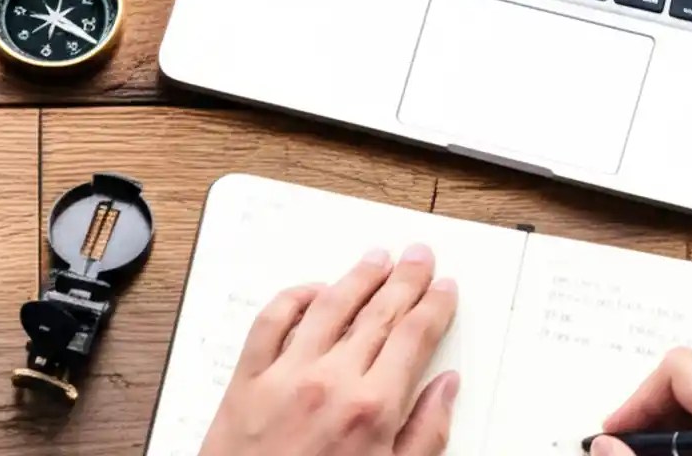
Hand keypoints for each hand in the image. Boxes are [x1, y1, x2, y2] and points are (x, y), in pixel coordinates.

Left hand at [200, 245, 460, 455]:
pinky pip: (270, 322)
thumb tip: (446, 388)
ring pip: (329, 305)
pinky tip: (312, 289)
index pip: (415, 336)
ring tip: (375, 259)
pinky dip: (294, 297)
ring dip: (357, 276)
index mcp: (372, 409)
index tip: (444, 289)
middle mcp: (330, 383)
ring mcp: (285, 377)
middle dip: (404, 280)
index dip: (434, 306)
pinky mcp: (246, 381)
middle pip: (379, 312)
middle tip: (417, 257)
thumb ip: (425, 433)